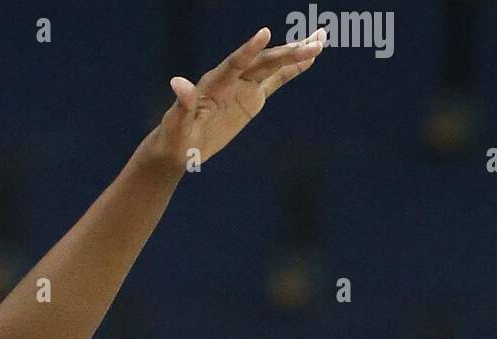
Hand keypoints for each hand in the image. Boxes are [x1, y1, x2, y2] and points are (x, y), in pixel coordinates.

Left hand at [149, 26, 324, 168]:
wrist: (181, 146)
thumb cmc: (175, 137)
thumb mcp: (177, 125)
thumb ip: (181, 105)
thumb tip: (177, 83)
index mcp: (213, 84)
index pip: (234, 64)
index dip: (249, 50)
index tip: (265, 33)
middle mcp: (231, 79)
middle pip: (262, 62)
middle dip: (287, 53)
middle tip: (314, 42)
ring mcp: (243, 86)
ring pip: (273, 66)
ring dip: (296, 53)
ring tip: (321, 39)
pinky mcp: (252, 98)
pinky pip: (275, 80)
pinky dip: (292, 70)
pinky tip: (310, 58)